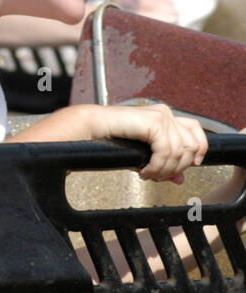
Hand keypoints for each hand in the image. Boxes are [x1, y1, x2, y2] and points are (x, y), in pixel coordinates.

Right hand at [90, 103, 207, 182]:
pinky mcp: (154, 122)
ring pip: (179, 151)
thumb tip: (180, 178)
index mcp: (164, 117)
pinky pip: (166, 151)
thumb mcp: (143, 154)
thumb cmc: (111, 138)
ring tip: (149, 174)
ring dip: (165, 169)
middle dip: (178, 166)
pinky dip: (156, 166)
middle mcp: (165, 113)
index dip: (200, 149)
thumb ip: (164, 164)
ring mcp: (161, 116)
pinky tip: (144, 170)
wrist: (92, 127)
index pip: (195, 131)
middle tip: (159, 176)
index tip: (193, 165)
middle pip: (191, 144)